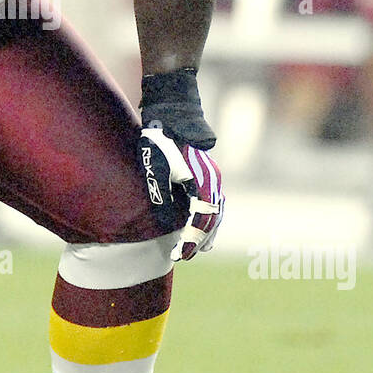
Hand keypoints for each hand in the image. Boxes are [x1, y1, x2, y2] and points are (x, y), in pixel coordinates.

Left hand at [139, 126, 223, 261]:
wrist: (172, 116)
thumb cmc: (161, 141)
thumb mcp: (156, 169)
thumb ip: (163, 196)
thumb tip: (171, 222)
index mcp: (202, 184)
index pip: (200, 221)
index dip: (191, 240)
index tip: (180, 255)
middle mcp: (213, 182)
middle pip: (212, 220)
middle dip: (199, 240)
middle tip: (185, 256)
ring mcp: (213, 177)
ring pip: (216, 211)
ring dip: (208, 231)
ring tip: (200, 248)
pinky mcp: (207, 174)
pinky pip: (214, 202)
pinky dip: (210, 217)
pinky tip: (204, 224)